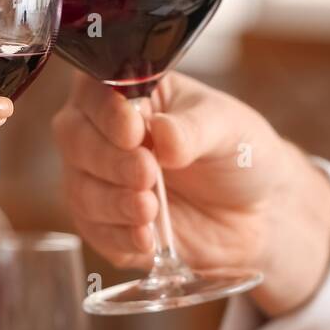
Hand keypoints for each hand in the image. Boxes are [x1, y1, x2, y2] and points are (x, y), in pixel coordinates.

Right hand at [52, 72, 329, 315]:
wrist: (254, 212)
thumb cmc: (237, 154)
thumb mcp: (229, 129)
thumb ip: (195, 128)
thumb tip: (163, 133)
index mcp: (129, 92)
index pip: (94, 91)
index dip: (107, 112)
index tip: (134, 132)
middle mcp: (101, 132)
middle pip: (75, 138)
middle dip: (109, 160)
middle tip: (148, 173)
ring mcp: (97, 179)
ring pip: (81, 188)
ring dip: (113, 202)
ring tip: (150, 209)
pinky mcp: (104, 223)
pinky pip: (94, 231)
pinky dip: (119, 237)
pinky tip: (147, 238)